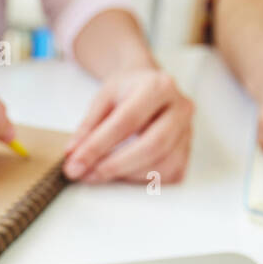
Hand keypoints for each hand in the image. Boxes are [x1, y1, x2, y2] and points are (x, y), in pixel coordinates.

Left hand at [63, 67, 193, 184]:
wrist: (150, 84)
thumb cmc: (127, 90)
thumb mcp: (103, 98)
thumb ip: (88, 126)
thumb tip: (73, 156)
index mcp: (158, 86)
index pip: (127, 121)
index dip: (99, 145)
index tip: (76, 163)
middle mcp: (180, 107)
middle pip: (152, 146)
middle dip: (116, 165)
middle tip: (87, 175)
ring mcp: (188, 130)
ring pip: (163, 164)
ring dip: (128, 176)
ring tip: (101, 173)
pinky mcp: (188, 149)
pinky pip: (170, 174)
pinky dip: (144, 179)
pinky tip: (125, 173)